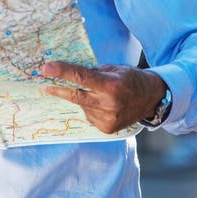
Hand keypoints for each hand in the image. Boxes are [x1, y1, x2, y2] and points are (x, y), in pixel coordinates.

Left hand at [41, 62, 166, 133]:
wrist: (151, 99)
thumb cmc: (131, 79)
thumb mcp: (115, 69)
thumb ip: (94, 72)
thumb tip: (69, 73)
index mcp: (111, 86)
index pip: (81, 77)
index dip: (62, 72)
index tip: (46, 68)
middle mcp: (109, 104)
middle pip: (75, 96)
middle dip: (58, 88)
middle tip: (45, 84)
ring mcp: (107, 119)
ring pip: (82, 105)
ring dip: (82, 98)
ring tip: (96, 94)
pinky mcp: (107, 129)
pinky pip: (89, 115)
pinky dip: (90, 108)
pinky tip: (102, 104)